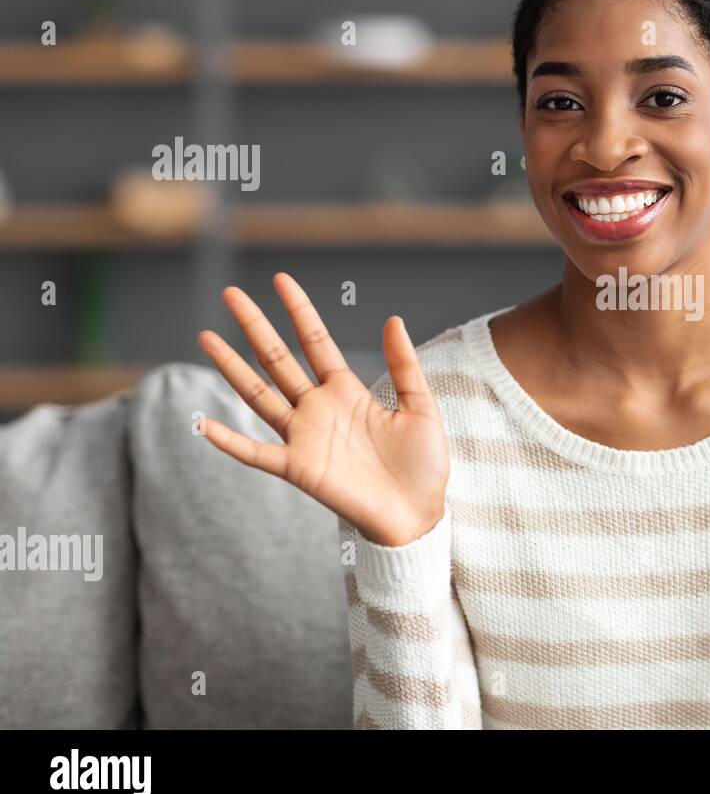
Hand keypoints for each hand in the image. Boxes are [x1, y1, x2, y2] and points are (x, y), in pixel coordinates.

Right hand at [196, 272, 448, 547]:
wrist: (419, 514)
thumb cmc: (423, 465)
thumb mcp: (421, 407)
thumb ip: (404, 366)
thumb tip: (393, 319)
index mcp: (347, 391)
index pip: (316, 341)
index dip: (299, 311)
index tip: (281, 280)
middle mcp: (319, 409)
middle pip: (279, 359)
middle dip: (255, 326)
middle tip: (231, 294)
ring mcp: (304, 437)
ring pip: (259, 395)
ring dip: (232, 367)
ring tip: (206, 336)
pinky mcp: (298, 468)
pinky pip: (256, 453)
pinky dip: (229, 440)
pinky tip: (202, 423)